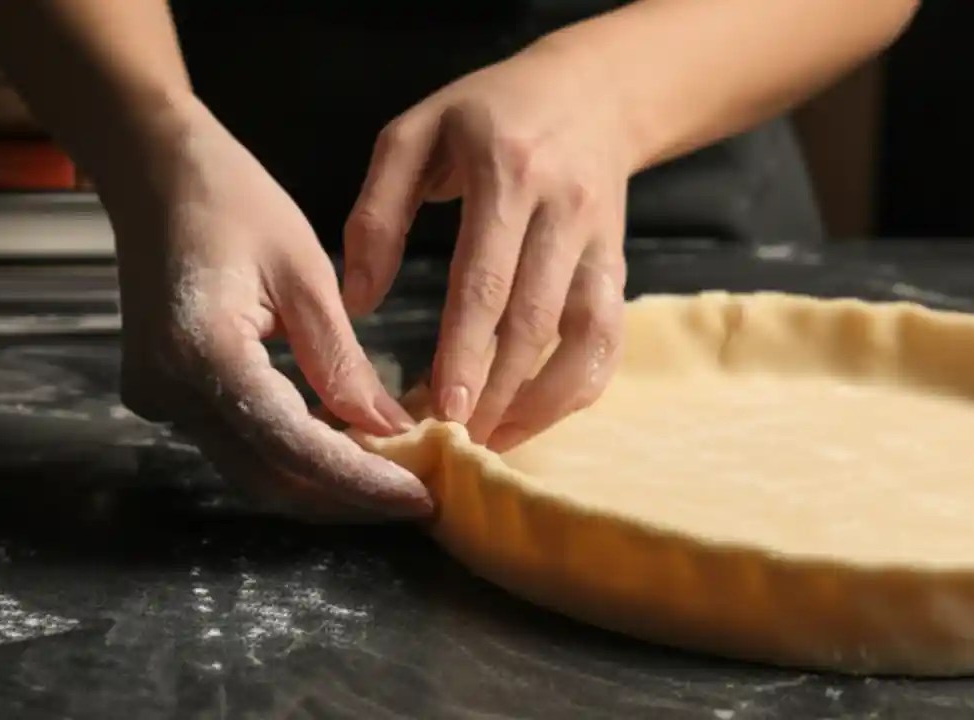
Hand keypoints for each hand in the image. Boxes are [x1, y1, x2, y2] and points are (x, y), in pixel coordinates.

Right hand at [112, 100, 428, 520]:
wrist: (151, 171)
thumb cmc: (232, 199)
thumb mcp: (303, 273)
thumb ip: (341, 361)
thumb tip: (388, 430)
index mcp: (204, 351)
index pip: (291, 445)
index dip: (358, 479)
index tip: (418, 498)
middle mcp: (169, 391)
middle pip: (267, 477)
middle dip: (344, 498)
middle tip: (414, 500)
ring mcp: (158, 399)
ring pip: (250, 470)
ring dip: (319, 481)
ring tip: (389, 478)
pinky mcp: (161, 396)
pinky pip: (234, 442)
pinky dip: (289, 454)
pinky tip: (340, 446)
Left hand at [343, 41, 629, 451]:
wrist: (593, 88)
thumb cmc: (484, 112)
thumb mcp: (414, 134)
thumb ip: (377, 213)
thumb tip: (357, 301)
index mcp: (506, 173)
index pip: (485, 278)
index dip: (465, 349)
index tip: (442, 407)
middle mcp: (562, 210)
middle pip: (535, 319)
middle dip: (496, 389)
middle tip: (457, 441)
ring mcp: (599, 240)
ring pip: (583, 336)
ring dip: (542, 399)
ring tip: (495, 440)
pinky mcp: (617, 262)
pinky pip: (608, 336)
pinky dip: (579, 385)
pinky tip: (537, 416)